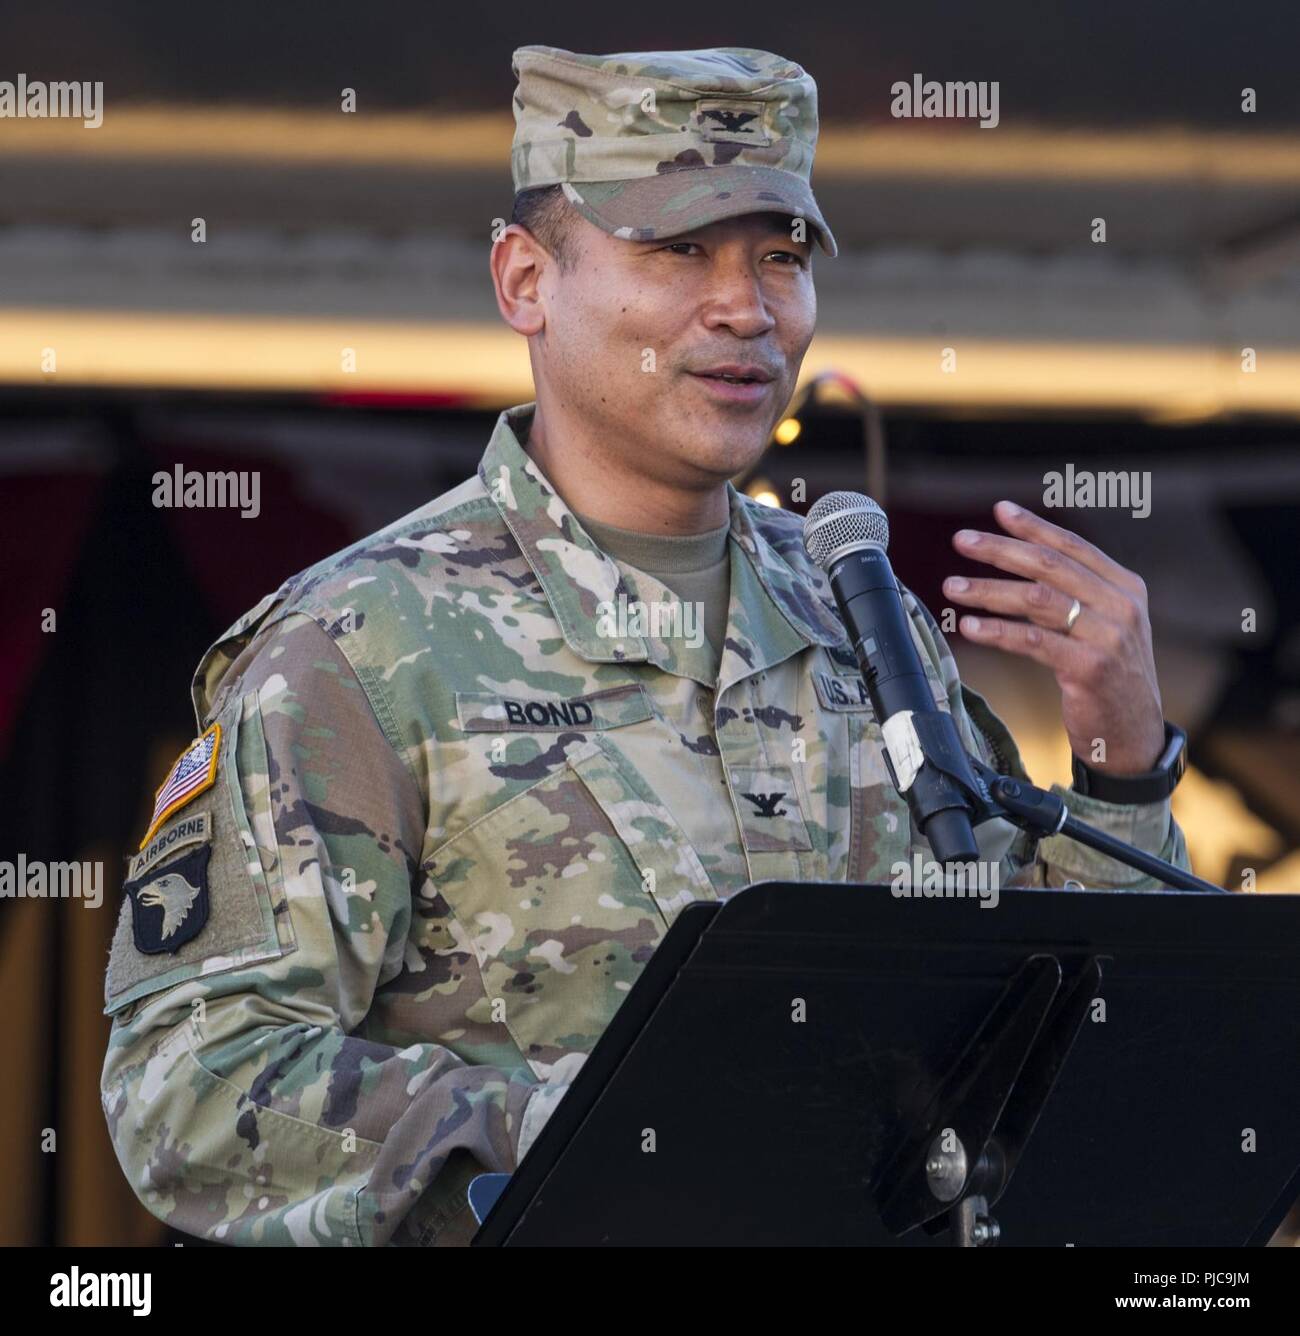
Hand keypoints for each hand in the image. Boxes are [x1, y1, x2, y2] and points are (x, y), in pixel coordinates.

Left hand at [943, 500, 1164, 774]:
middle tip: (961, 540)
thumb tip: (1021, 558)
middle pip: (1049, 565)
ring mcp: (1108, 636)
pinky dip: (997, 631)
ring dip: (988, 590)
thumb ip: (1073, 593)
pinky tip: (969, 626)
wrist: (1132, 734)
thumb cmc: (1107, 677)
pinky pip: (1033, 641)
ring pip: (1036, 599)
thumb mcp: (1102, 626)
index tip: (999, 511)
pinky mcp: (1089, 667)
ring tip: (952, 586)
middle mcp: (1121, 605)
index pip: (1073, 546)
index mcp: (1125, 587)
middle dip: (1000, 550)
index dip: (1034, 527)